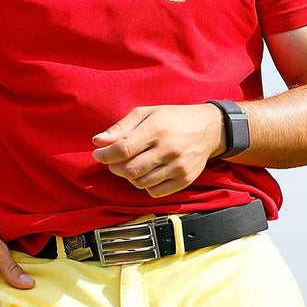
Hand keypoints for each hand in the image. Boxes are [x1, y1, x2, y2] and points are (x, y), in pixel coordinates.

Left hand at [91, 104, 224, 197]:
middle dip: (114, 167)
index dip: (105, 155)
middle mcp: (168, 149)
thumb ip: (120, 128)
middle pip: (130, 169)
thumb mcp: (145, 113)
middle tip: (113, 161)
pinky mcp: (185, 179)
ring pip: (140, 182)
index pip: (123, 149)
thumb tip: (98, 141)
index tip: (98, 154)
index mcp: (156, 129)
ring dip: (129, 177)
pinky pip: (156, 192)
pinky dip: (145, 185)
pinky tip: (146, 173)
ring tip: (130, 165)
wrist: (209, 128)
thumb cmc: (172, 119)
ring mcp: (178, 166)